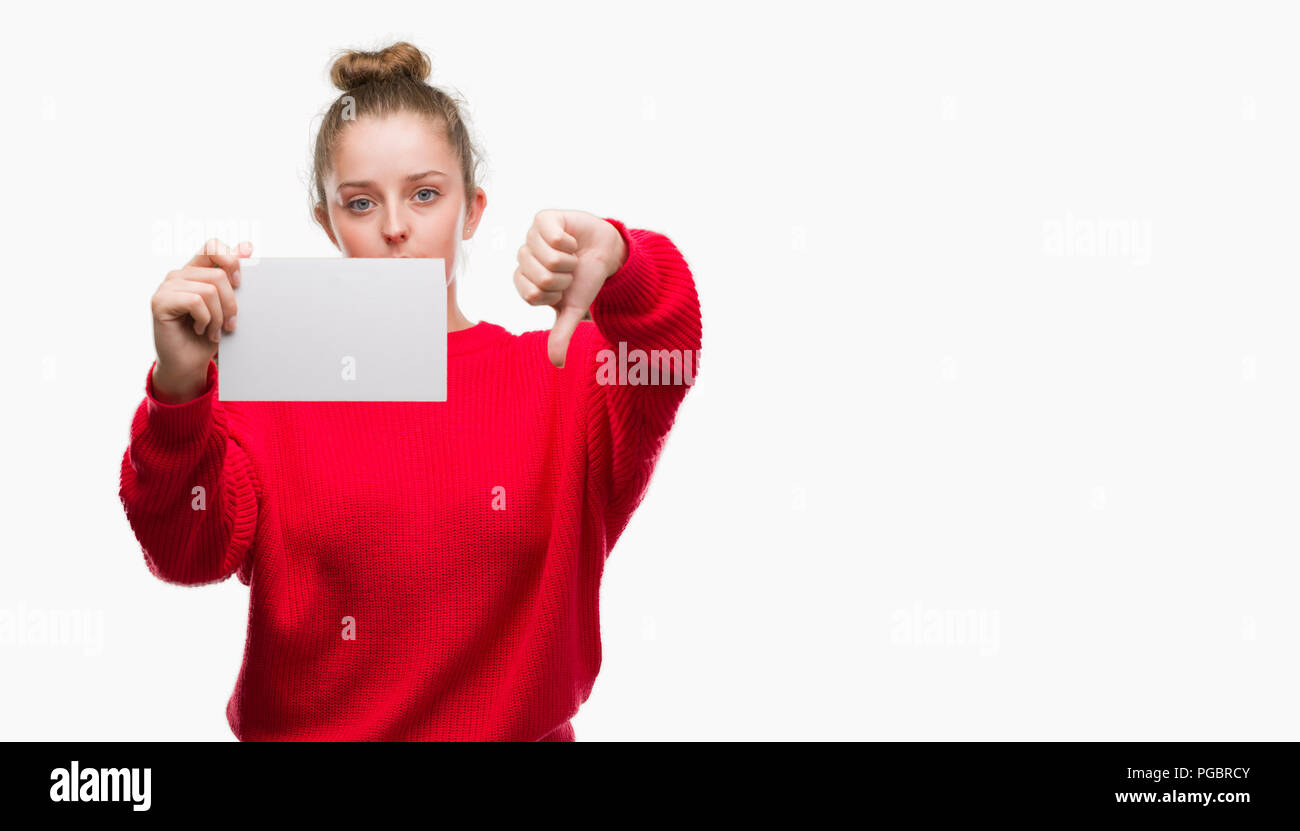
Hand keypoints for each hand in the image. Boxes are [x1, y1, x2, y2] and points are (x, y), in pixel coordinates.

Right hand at [150, 238, 250, 400]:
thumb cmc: (208, 335)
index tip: (240, 282)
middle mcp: (179, 275)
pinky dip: (206, 320)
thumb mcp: (226, 305)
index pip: (212, 246)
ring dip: (219, 316)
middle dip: (231, 304)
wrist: (190, 363)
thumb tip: (247, 246)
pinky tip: (201, 330)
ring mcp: (167, 287)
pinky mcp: (159, 302)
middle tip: (229, 324)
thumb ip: (232, 277)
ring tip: (213, 330)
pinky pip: (196, 301)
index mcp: (195, 272)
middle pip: (218, 274)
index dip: (231, 259)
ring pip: (209, 289)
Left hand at [513, 209, 626, 367]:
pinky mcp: (544, 219)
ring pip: (550, 258)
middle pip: (541, 278)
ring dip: (570, 261)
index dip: (554, 295)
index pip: (531, 296)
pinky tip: (571, 240)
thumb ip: (562, 334)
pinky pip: (553, 237)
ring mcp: (531, 237)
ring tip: (572, 256)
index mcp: (524, 280)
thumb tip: (557, 364)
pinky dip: (570, 242)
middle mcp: (523, 258)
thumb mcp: (574, 309)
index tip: (562, 289)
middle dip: (564, 279)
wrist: (605, 252)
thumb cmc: (585, 279)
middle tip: (569, 271)